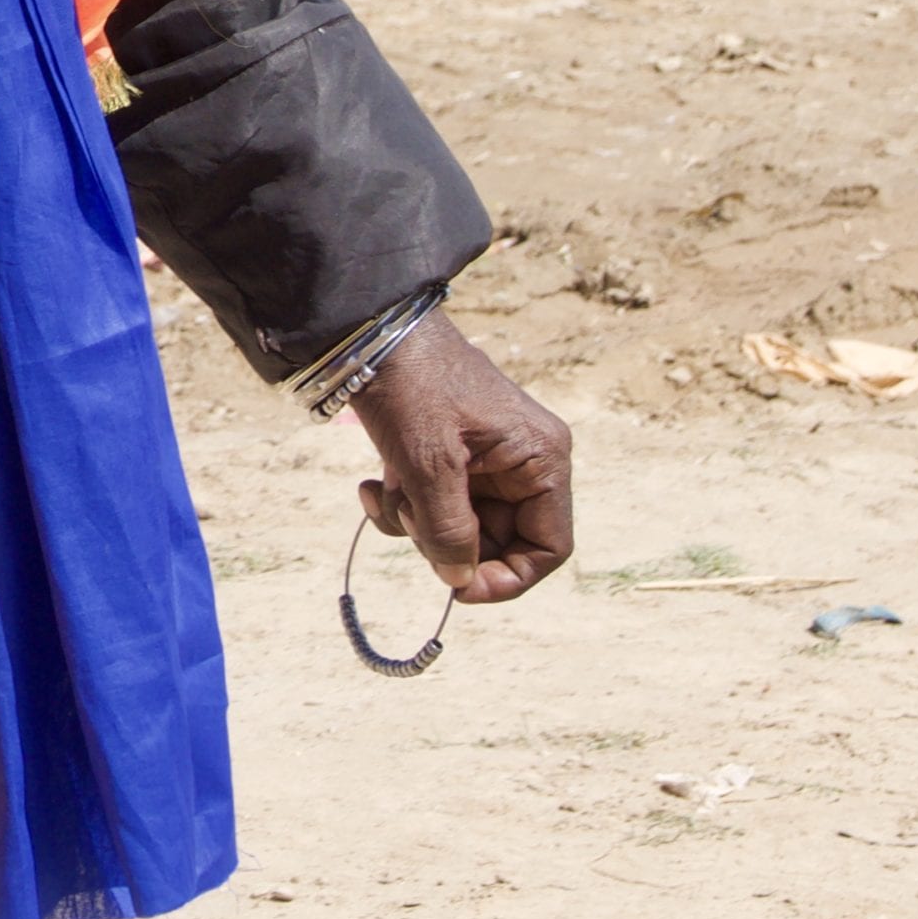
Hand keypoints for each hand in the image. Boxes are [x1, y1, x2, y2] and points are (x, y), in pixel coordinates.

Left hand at [345, 314, 571, 605]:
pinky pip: (438, 506)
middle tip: (408, 520)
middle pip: (500, 542)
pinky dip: (405, 506)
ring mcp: (488, 459)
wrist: (368, 330)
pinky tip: (374, 485)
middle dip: (446, 542)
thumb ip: (450, 530)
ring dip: (418, 523)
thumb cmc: (411, 387)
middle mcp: (525, 462)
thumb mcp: (430, 465)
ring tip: (387, 491)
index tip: (458, 588)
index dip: (509, 578)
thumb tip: (460, 581)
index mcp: (542, 459)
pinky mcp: (453, 456)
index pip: (549, 546)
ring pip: (462, 528)